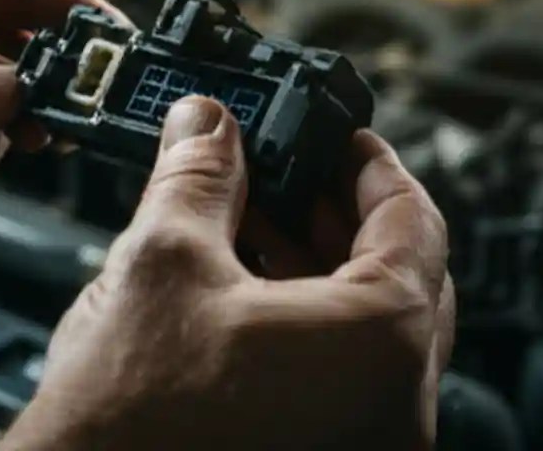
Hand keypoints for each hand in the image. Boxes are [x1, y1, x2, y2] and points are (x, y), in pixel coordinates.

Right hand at [0, 96, 453, 450]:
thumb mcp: (163, 263)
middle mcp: (395, 408)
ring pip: (365, 330)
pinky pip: (341, 376)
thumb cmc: (127, 421)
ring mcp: (364, 443)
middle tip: (288, 170)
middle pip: (397, 278)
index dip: (371, 164)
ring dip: (314, 265)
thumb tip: (207, 124)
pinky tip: (242, 284)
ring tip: (248, 217)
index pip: (414, 223)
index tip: (340, 136)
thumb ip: (199, 177)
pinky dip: (304, 322)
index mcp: (381, 347)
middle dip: (336, 214)